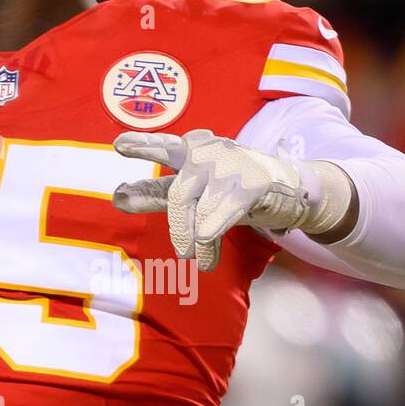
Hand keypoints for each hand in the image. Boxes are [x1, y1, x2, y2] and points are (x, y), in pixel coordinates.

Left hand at [111, 129, 353, 271]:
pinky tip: (206, 247)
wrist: (288, 189)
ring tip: (204, 259)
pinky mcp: (253, 182)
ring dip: (200, 240)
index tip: (118, 146)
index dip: (142, 146)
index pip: (163, 147)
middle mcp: (208, 152)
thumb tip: (116, 198)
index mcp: (190, 151)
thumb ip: (154, 195)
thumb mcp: (191, 192)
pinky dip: (212, 231)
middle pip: (179, 195)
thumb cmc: (228, 189)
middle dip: (179, 228)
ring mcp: (231, 165)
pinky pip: (224, 212)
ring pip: (201, 210)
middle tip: (183, 254)